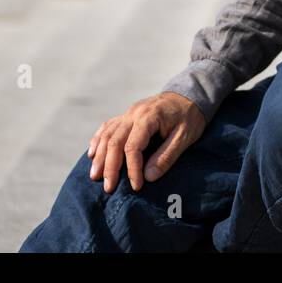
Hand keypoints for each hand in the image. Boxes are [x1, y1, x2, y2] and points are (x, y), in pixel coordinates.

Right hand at [87, 92, 207, 192]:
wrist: (189, 95)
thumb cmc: (189, 117)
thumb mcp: (185, 137)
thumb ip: (167, 156)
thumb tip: (149, 177)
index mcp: (149, 117)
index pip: (133, 146)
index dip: (132, 168)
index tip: (136, 186)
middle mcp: (134, 113)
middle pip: (115, 141)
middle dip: (110, 166)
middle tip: (108, 188)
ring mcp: (128, 113)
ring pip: (108, 135)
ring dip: (99, 156)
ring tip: (95, 176)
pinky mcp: (127, 115)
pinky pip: (107, 127)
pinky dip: (98, 140)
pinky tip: (92, 154)